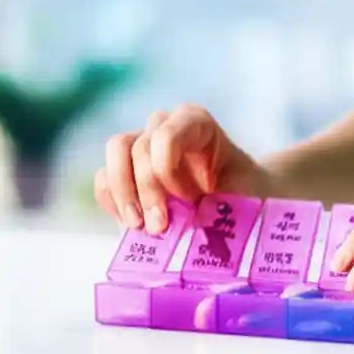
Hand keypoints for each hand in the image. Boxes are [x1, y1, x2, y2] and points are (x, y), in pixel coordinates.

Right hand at [95, 104, 269, 232]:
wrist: (243, 210)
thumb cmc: (248, 199)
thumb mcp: (243, 199)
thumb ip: (218, 208)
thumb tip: (193, 228)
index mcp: (198, 125)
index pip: (170, 128)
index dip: (168, 165)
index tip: (187, 200)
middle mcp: (166, 127)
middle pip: (141, 145)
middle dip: (148, 189)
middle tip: (161, 227)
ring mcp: (142, 147)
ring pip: (117, 152)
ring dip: (124, 193)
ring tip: (140, 228)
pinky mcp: (126, 175)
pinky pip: (104, 178)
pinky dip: (112, 202)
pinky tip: (132, 226)